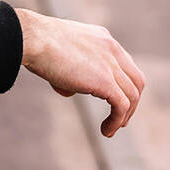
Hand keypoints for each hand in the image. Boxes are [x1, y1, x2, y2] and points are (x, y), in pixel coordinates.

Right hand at [15, 8, 144, 137]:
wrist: (33, 38)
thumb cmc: (35, 44)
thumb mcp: (58, 55)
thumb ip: (68, 71)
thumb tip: (70, 91)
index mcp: (102, 38)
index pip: (123, 64)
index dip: (122, 85)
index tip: (115, 101)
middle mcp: (112, 49)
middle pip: (136, 80)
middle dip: (131, 102)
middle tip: (121, 119)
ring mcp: (111, 64)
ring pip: (132, 95)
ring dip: (124, 116)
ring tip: (111, 130)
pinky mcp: (105, 80)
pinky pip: (121, 105)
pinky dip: (117, 120)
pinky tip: (106, 131)